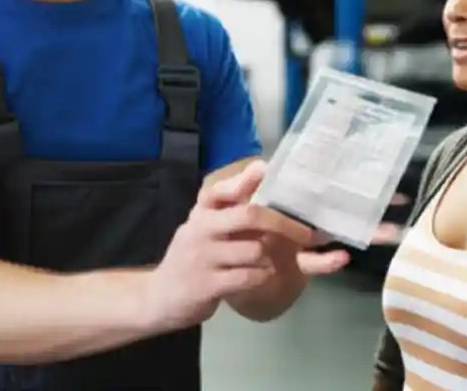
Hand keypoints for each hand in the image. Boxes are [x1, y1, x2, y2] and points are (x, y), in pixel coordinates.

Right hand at [144, 162, 317, 331]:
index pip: (221, 189)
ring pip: (254, 250)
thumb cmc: (194, 257)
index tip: (266, 170)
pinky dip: (262, 276)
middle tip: (306, 233)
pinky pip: (248, 276)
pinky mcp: (207, 284)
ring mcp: (202, 257)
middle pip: (248, 216)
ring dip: (270, 257)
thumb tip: (260, 169)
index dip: (245, 180)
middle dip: (283, 223)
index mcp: (202, 211)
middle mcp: (200, 228)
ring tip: (269, 262)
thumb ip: (231, 204)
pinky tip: (260, 276)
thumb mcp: (206, 227)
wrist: (160, 297)